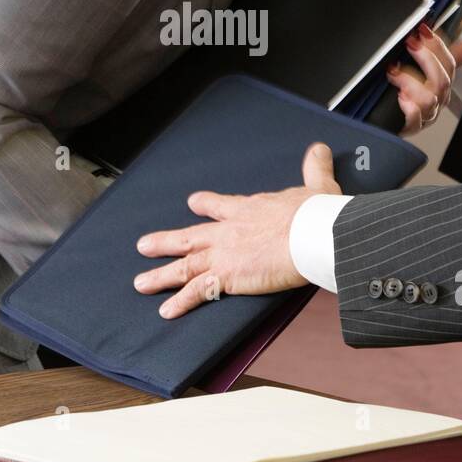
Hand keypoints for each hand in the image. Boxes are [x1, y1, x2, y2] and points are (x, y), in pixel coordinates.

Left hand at [133, 142, 342, 318]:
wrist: (312, 233)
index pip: (221, 206)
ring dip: (161, 275)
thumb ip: (314, 168)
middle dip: (166, 242)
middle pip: (190, 236)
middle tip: (144, 245)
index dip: (205, 205)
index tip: (193, 203)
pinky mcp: (227, 276)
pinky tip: (166, 311)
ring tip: (141, 282)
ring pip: (185, 265)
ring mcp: (224, 254)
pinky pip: (198, 292)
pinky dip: (181, 302)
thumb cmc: (316, 213)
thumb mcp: (317, 185)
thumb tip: (320, 149)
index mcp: (249, 209)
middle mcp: (230, 230)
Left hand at [387, 20, 461, 135]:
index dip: (438, 45)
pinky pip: (415, 120)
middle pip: (443, 80)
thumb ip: (431, 51)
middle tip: (410, 43)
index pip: (450, 64)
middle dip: (426, 58)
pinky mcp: (410, 128)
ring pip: (429, 99)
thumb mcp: (416, 70)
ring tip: (393, 71)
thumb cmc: (402, 96)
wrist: (384, 122)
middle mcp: (436, 101)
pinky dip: (409, 108)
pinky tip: (400, 97)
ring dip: (410, 81)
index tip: (424, 30)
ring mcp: (425, 116)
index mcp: (440, 85)